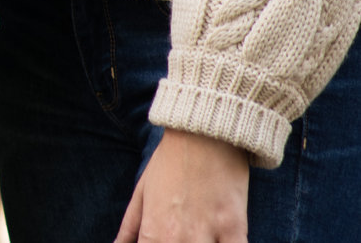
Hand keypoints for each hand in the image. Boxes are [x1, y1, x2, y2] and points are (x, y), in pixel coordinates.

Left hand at [115, 129, 249, 242]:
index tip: (161, 241)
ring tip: (200, 236)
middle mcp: (177, 238)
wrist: (203, 135)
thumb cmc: (170, 162)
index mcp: (153, 232)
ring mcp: (206, 235)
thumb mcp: (142, 192)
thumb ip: (131, 226)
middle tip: (180, 234)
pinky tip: (220, 240)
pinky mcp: (235, 230)